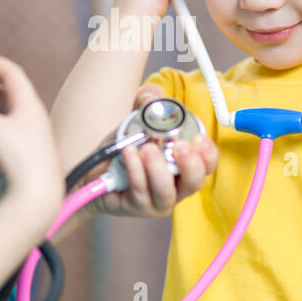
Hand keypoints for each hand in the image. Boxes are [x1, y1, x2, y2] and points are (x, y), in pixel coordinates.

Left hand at [81, 83, 217, 217]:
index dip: (208, 154)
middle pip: (195, 183)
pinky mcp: (137, 207)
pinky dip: (135, 170)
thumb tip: (153, 93)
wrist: (92, 171)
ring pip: (166, 192)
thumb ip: (145, 106)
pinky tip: (128, 152)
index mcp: (183, 167)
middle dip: (191, 165)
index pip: (207, 165)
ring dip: (158, 168)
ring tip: (146, 149)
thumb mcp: (134, 123)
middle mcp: (175, 187)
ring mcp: (157, 201)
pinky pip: (139, 191)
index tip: (199, 138)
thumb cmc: (122, 150)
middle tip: (179, 146)